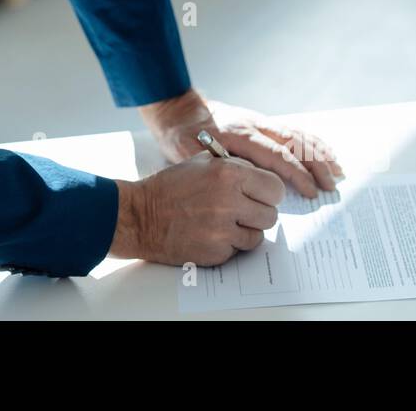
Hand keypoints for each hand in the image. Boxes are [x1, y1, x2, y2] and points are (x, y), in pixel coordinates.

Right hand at [108, 152, 283, 265]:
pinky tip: (210, 234)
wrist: (141, 216)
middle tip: (242, 211)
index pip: (275, 189)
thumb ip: (236, 166)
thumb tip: (262, 179)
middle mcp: (228, 201)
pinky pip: (238, 251)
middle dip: (258, 214)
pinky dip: (228, 245)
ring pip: (257, 236)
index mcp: (228, 174)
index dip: (269, 194)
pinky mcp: (216, 252)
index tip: (262, 196)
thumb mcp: (202, 163)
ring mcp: (222, 230)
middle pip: (270, 216)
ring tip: (223, 223)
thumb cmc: (171, 187)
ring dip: (245, 232)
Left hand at [140, 88, 343, 198]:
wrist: (178, 111)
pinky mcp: (261, 122)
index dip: (296, 174)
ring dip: (320, 153)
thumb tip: (244, 183)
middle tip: (331, 186)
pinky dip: (311, 142)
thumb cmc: (182, 137)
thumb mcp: (192, 154)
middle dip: (316, 165)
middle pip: (294, 143)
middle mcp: (253, 125)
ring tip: (338, 171)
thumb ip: (219, 167)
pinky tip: (324, 153)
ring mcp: (259, 121)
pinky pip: (292, 130)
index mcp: (238, 134)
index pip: (276, 155)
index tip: (310, 191)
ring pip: (297, 135)